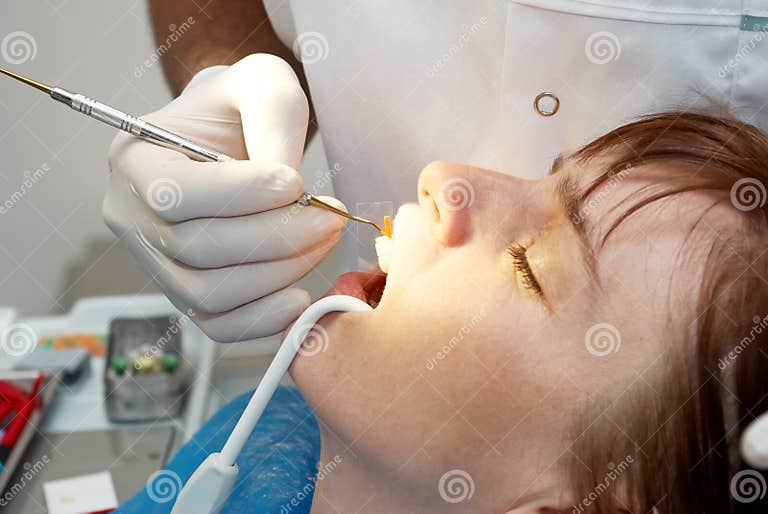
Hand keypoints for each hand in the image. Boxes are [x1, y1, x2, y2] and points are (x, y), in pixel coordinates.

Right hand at [104, 54, 345, 341]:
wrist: (230, 139)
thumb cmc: (242, 109)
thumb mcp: (262, 86)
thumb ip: (273, 121)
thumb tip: (288, 192)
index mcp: (134, 158)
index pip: (175, 193)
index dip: (241, 195)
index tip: (296, 183)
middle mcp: (130, 217)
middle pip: (198, 249)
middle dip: (276, 237)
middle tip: (330, 218)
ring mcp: (155, 263)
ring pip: (211, 293)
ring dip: (280, 273)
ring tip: (323, 239)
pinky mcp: (186, 294)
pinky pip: (219, 325)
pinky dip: (263, 319)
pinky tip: (302, 297)